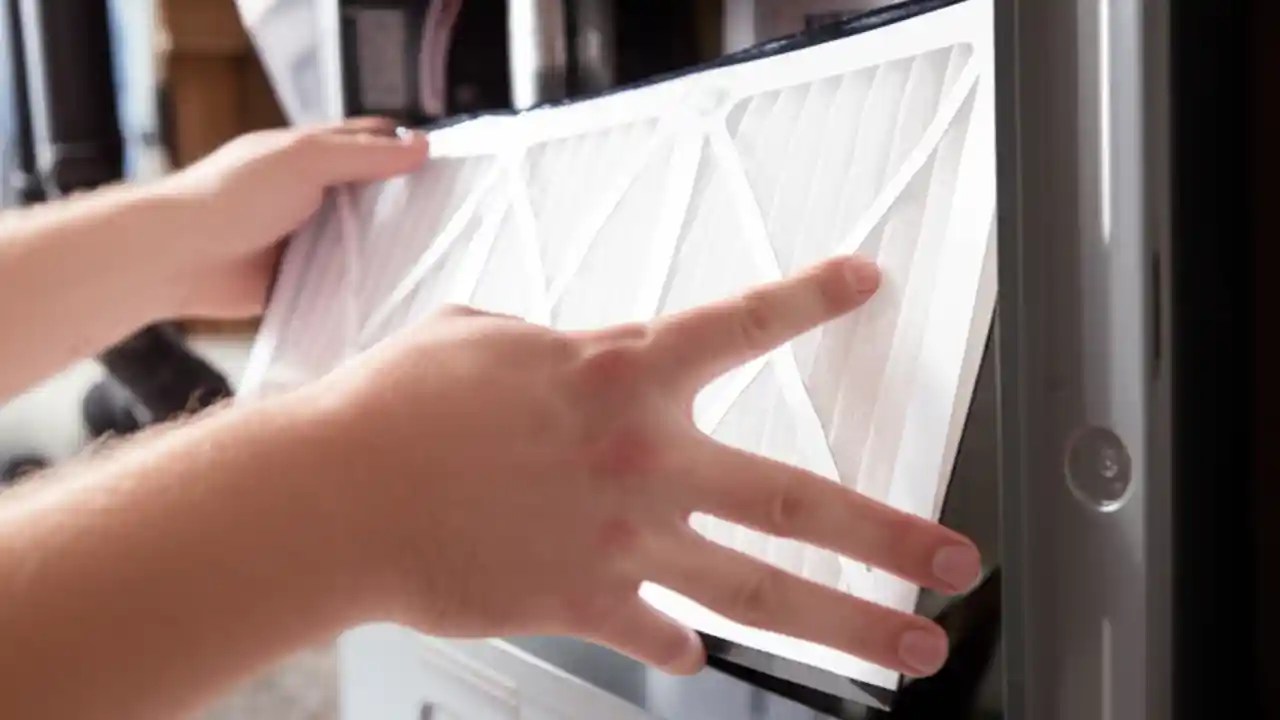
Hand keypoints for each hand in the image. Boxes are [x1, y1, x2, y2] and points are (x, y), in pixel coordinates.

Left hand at [157, 118, 428, 319]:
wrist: (177, 257)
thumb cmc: (229, 195)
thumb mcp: (302, 159)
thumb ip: (362, 154)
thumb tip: (421, 146)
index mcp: (312, 155)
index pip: (372, 143)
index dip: (408, 148)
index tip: (451, 168)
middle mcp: (313, 194)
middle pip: (374, 196)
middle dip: (408, 205)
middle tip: (455, 219)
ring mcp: (308, 239)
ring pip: (363, 242)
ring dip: (389, 250)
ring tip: (438, 261)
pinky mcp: (301, 281)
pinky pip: (342, 283)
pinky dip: (364, 287)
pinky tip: (397, 295)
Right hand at [306, 254, 981, 678]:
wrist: (334, 494)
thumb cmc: (398, 406)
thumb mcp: (487, 341)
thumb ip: (560, 351)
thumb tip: (586, 363)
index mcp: (619, 373)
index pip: (738, 324)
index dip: (809, 298)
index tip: (864, 281)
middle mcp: (642, 461)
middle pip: (793, 502)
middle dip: (889, 537)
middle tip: (957, 561)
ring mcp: (620, 543)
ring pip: (757, 593)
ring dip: (843, 624)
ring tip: (907, 651)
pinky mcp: (582, 603)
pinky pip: (657, 632)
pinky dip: (681, 641)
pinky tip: (695, 650)